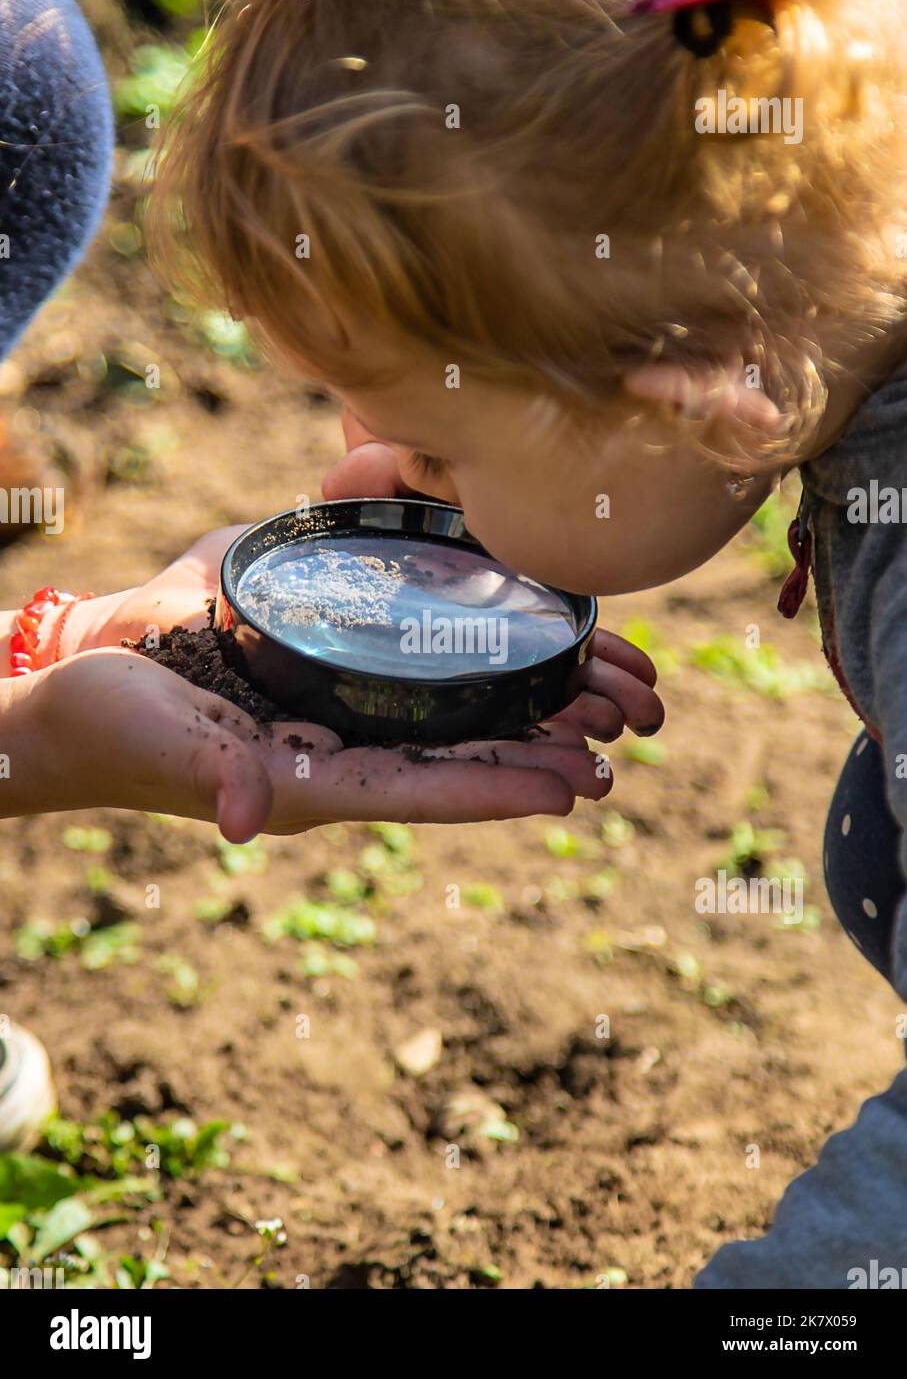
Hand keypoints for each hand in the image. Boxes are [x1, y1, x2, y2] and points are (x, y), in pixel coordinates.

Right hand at [30, 529, 658, 837]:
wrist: (85, 680)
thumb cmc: (114, 724)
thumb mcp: (162, 743)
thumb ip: (209, 775)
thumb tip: (245, 821)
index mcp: (310, 780)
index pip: (422, 789)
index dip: (495, 789)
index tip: (571, 789)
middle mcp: (341, 747)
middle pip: (460, 749)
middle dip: (540, 745)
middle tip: (623, 733)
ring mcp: (338, 701)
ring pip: (454, 704)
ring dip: (529, 697)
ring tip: (606, 690)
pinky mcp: (326, 652)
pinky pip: (418, 656)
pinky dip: (479, 646)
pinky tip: (525, 628)